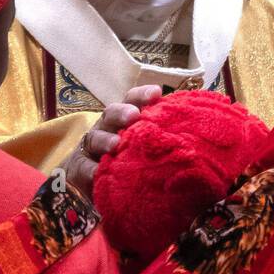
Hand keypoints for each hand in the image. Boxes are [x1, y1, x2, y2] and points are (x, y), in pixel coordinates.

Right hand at [58, 85, 162, 200]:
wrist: (92, 181)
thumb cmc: (129, 161)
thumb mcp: (144, 148)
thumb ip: (160, 140)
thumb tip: (193, 141)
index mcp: (124, 119)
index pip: (132, 100)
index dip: (142, 95)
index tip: (156, 93)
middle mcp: (107, 127)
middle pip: (112, 113)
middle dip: (122, 112)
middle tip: (133, 116)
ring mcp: (91, 147)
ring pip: (95, 138)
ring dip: (105, 140)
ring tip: (115, 144)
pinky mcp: (79, 167)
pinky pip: (84, 168)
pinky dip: (91, 170)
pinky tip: (98, 174)